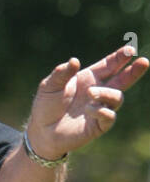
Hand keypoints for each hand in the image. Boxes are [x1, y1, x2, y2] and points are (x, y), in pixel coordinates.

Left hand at [26, 45, 148, 160]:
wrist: (41, 131)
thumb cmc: (46, 106)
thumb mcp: (49, 86)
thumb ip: (61, 74)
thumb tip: (74, 61)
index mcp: (89, 78)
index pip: (110, 65)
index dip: (120, 57)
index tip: (129, 50)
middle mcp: (99, 91)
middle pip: (122, 80)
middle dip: (133, 71)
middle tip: (143, 62)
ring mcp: (100, 108)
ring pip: (117, 98)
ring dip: (106, 93)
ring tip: (90, 94)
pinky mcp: (98, 125)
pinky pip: (109, 117)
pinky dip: (102, 111)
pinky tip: (89, 109)